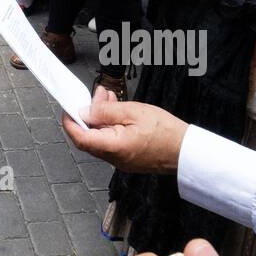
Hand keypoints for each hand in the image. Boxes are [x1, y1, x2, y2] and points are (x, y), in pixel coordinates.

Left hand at [61, 99, 187, 174]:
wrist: (187, 151)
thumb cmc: (165, 131)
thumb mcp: (133, 112)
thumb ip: (106, 111)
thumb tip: (84, 111)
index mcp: (114, 147)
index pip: (80, 138)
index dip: (70, 122)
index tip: (68, 108)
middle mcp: (114, 158)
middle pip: (89, 137)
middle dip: (88, 114)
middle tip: (96, 95)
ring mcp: (121, 160)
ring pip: (101, 138)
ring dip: (100, 118)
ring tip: (109, 98)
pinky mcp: (128, 158)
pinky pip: (111, 142)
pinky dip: (110, 126)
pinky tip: (117, 111)